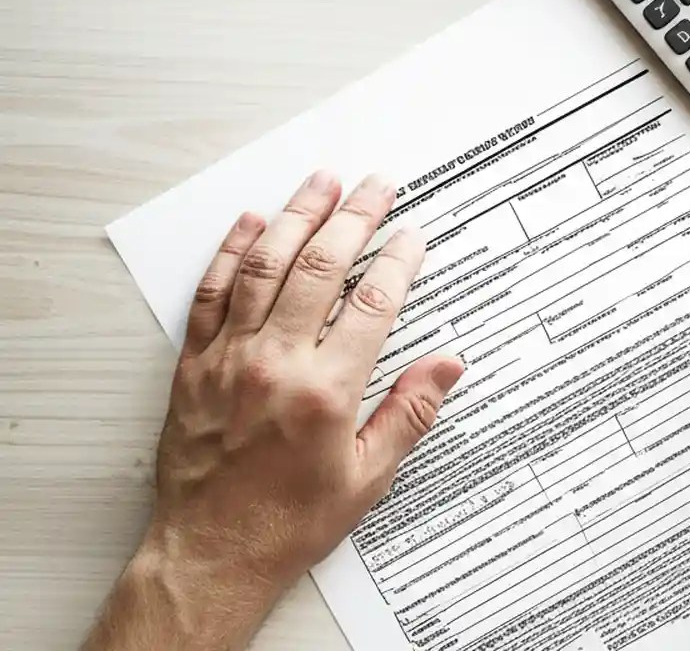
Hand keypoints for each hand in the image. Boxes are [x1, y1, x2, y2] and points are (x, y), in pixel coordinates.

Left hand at [84, 172, 463, 650]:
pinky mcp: (194, 365)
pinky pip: (212, 294)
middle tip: (376, 185)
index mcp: (325, 391)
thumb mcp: (367, 477)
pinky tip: (250, 224)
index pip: (373, 304)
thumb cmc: (288, 522)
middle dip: (353, 218)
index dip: (398, 261)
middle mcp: (276, 363)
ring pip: (265, 267)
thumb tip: (447, 365)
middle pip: (320, 269)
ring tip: (321, 183)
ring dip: (295, 217)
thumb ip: (408, 413)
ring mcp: (229, 358)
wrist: (210, 553)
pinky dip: (232, 252)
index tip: (412, 235)